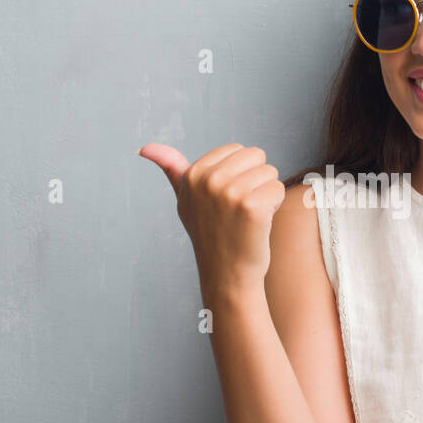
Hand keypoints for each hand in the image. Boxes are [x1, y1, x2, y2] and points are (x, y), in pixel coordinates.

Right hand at [139, 143, 286, 295]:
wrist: (226, 274)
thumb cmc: (210, 235)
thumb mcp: (185, 199)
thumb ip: (171, 169)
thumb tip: (144, 148)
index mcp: (192, 175)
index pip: (237, 149)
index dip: (239, 173)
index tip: (225, 199)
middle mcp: (208, 181)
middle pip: (256, 156)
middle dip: (255, 179)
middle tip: (239, 208)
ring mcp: (229, 193)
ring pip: (270, 172)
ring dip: (266, 194)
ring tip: (247, 217)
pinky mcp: (252, 207)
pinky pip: (278, 190)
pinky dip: (275, 207)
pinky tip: (259, 224)